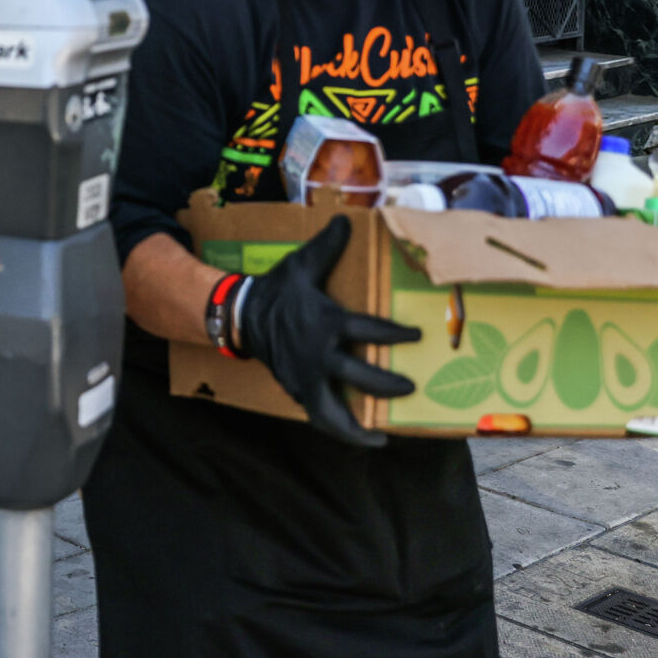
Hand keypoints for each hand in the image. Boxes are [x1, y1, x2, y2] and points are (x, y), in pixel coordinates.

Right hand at [232, 214, 421, 448]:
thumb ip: (327, 246)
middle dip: (388, 385)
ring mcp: (306, 377)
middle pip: (361, 377)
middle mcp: (319, 355)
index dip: (395, 334)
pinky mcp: (296, 389)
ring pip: (333, 412)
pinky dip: (337, 429)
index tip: (416, 336)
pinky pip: (319, 414)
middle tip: (411, 388)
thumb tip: (345, 219)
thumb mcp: (301, 265)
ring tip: (380, 438)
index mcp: (326, 322)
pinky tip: (356, 437)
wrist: (241, 315)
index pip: (369, 331)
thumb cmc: (277, 290)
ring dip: (357, 428)